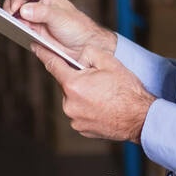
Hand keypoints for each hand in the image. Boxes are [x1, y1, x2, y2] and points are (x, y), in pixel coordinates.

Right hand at [3, 0, 115, 54]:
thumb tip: (24, 10)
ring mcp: (31, 18)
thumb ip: (42, 12)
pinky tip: (20, 34)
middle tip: (13, 19)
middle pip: (12, 2)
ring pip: (12, 16)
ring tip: (15, 27)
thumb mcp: (61, 16)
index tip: (16, 8)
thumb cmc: (77, 27)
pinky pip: (17, 30)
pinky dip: (15, 31)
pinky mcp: (30, 32)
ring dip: (11, 21)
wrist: (82, 46)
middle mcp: (34, 4)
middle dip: (10, 10)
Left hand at [31, 42, 155, 143]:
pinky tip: (102, 106)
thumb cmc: (127, 90)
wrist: (140, 117)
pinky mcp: (80, 128)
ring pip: (72, 99)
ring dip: (82, 95)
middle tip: (98, 81)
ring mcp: (74, 118)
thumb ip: (88, 53)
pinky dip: (86, 108)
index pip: (53, 65)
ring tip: (103, 96)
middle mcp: (69, 104)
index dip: (43, 54)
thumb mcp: (110, 62)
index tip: (35, 47)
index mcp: (74, 85)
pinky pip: (78, 113)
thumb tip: (77, 53)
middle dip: (77, 79)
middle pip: (66, 84)